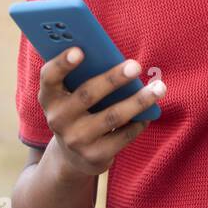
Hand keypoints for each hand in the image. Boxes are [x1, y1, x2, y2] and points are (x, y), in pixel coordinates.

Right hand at [38, 46, 163, 176]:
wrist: (73, 157)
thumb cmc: (80, 111)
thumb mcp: (73, 95)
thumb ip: (86, 77)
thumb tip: (122, 63)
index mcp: (50, 96)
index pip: (49, 76)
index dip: (62, 63)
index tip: (79, 50)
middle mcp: (58, 119)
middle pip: (87, 94)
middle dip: (113, 79)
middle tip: (136, 65)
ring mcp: (76, 140)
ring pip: (112, 116)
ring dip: (138, 101)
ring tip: (159, 88)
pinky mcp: (94, 156)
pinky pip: (123, 136)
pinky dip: (139, 122)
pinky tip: (150, 112)